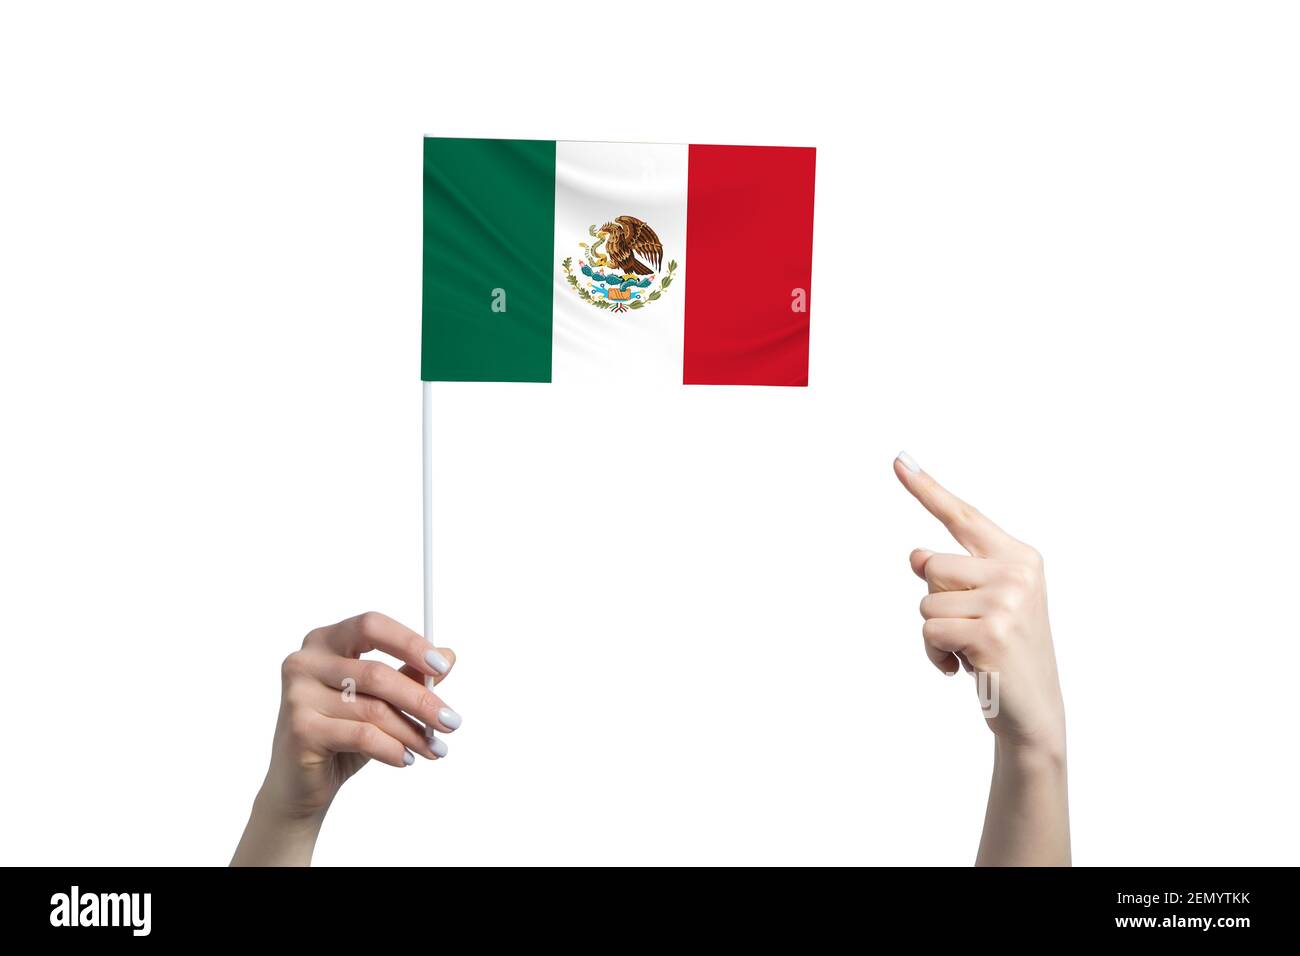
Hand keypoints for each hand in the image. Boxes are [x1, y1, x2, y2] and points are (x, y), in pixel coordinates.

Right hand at [232, 612, 458, 865]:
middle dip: (421, 700)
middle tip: (452, 722)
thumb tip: (449, 654)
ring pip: (373, 710)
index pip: (371, 626)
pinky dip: (392, 749)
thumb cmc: (341, 733)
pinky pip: (362, 736)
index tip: (442, 666)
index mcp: (325, 641)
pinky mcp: (301, 730)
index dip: (409, 643)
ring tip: (434, 748)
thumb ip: (407, 675)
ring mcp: (298, 695)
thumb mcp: (378, 700)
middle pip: (377, 672)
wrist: (300, 783)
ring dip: (412, 732)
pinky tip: (406, 759)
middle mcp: (305, 662)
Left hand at [895, 452, 1068, 864]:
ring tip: (969, 649)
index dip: (926, 487)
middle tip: (968, 628)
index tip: (897, 458)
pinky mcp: (991, 631)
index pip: (962, 515)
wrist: (1032, 714)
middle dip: (935, 599)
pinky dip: (935, 655)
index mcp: (1018, 556)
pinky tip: (962, 669)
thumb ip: (958, 572)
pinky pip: (928, 630)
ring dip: (934, 632)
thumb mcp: (988, 604)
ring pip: (924, 600)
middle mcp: (1016, 570)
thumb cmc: (1003, 654)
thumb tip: (916, 555)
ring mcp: (1007, 600)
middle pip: (928, 563)